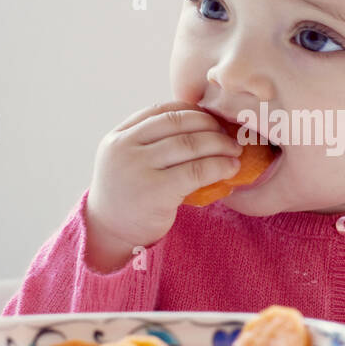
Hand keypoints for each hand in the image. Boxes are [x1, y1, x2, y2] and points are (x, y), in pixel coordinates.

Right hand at [84, 101, 241, 268]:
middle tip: (228, 136)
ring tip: (234, 151)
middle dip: (210, 125)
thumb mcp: (128, 161)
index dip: (192, 111)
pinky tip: (230, 168)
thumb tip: (200, 124)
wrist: (110, 234)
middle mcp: (124, 147)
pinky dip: (219, 166)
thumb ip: (150, 142)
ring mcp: (138, 168)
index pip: (161, 111)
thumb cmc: (128, 196)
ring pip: (190, 144)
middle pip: (178, 123)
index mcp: (118, 136)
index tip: (211, 120)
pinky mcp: (155, 191)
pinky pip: (196, 170)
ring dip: (220, 144)